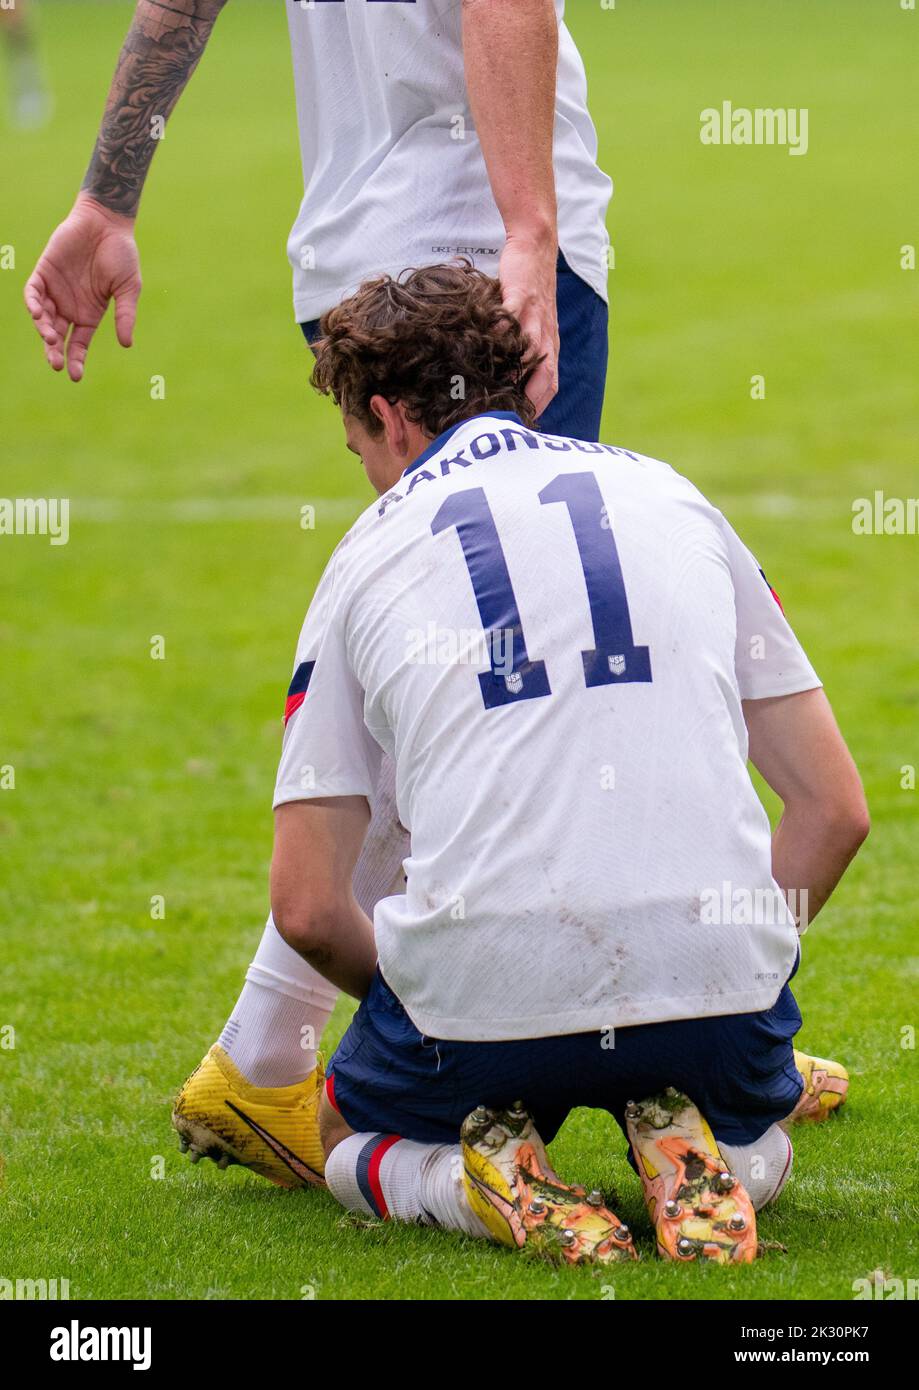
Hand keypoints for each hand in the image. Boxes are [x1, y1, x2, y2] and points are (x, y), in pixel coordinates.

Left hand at [24, 194, 141, 381]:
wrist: (106, 222)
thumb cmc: (122, 254)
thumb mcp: (128, 289)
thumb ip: (126, 315)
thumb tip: (127, 344)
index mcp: (90, 314)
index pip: (79, 344)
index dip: (76, 360)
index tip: (75, 375)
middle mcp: (70, 306)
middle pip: (58, 337)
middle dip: (54, 352)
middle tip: (55, 364)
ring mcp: (56, 290)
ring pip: (43, 318)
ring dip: (44, 331)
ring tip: (50, 339)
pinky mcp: (44, 271)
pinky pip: (33, 292)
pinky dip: (32, 304)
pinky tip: (37, 315)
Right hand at [498, 232, 558, 418]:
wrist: (535, 247)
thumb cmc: (529, 289)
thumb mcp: (534, 324)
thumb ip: (523, 349)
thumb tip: (506, 376)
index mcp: (550, 346)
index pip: (550, 386)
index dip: (538, 408)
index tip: (522, 425)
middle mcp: (546, 337)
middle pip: (545, 378)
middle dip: (530, 402)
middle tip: (510, 419)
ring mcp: (534, 318)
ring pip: (531, 356)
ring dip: (516, 377)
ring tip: (495, 394)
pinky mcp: (521, 298)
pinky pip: (513, 323)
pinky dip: (503, 340)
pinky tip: (488, 352)